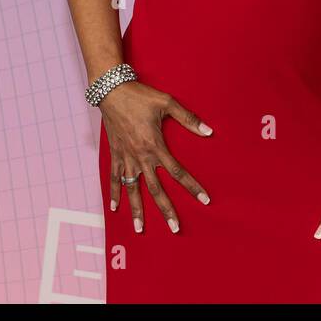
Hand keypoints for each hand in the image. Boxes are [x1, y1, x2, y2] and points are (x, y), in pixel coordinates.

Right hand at [99, 81, 211, 233]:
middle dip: (166, 210)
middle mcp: (140, 156)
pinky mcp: (115, 154)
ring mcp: (126, 157)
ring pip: (132, 189)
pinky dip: (114, 193)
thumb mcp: (167, 103)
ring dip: (137, 210)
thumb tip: (209, 131)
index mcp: (155, 145)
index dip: (192, 187)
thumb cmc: (141, 96)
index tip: (204, 200)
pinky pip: (114, 178)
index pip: (177, 172)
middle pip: (155, 189)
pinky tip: (115, 208)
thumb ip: (188, 118)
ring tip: (140, 229)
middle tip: (175, 228)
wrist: (112, 90)